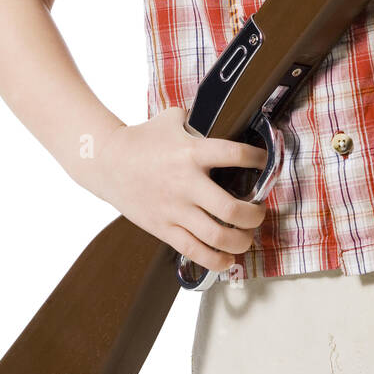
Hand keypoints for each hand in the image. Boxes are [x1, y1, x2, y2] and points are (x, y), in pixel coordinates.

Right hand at [87, 107, 268, 273]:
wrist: (107, 162)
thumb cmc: (144, 138)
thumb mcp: (174, 119)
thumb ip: (200, 120)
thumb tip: (226, 113)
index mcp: (193, 152)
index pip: (236, 155)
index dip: (259, 160)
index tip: (266, 163)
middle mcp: (186, 183)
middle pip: (231, 209)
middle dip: (255, 215)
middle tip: (260, 212)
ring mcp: (174, 209)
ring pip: (216, 236)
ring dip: (241, 241)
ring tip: (248, 236)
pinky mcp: (162, 228)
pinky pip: (193, 250)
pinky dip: (216, 260)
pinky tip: (228, 260)